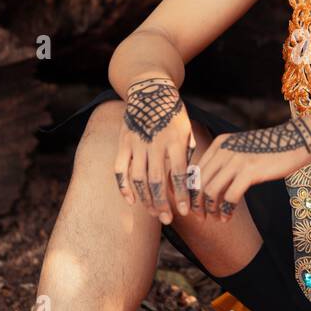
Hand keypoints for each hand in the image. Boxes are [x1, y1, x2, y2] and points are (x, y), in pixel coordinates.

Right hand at [113, 77, 194, 222]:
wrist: (151, 91)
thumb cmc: (174, 116)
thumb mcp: (187, 132)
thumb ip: (187, 156)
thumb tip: (190, 184)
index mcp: (175, 141)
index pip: (179, 174)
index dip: (181, 195)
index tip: (185, 212)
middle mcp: (155, 143)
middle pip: (156, 180)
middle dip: (162, 203)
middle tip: (167, 219)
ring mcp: (137, 143)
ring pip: (138, 178)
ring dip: (145, 199)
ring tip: (152, 212)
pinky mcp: (123, 143)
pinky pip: (120, 169)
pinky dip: (123, 186)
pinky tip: (130, 200)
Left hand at [192, 115, 310, 218]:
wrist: (296, 141)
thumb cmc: (269, 150)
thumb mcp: (242, 151)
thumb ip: (224, 164)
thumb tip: (208, 189)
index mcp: (219, 144)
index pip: (195, 170)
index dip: (190, 191)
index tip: (194, 207)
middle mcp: (223, 150)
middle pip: (199, 182)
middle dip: (197, 203)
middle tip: (201, 217)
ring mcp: (236, 160)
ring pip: (211, 191)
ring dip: (211, 209)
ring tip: (216, 219)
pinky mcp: (250, 171)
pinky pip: (229, 196)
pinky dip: (226, 210)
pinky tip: (228, 217)